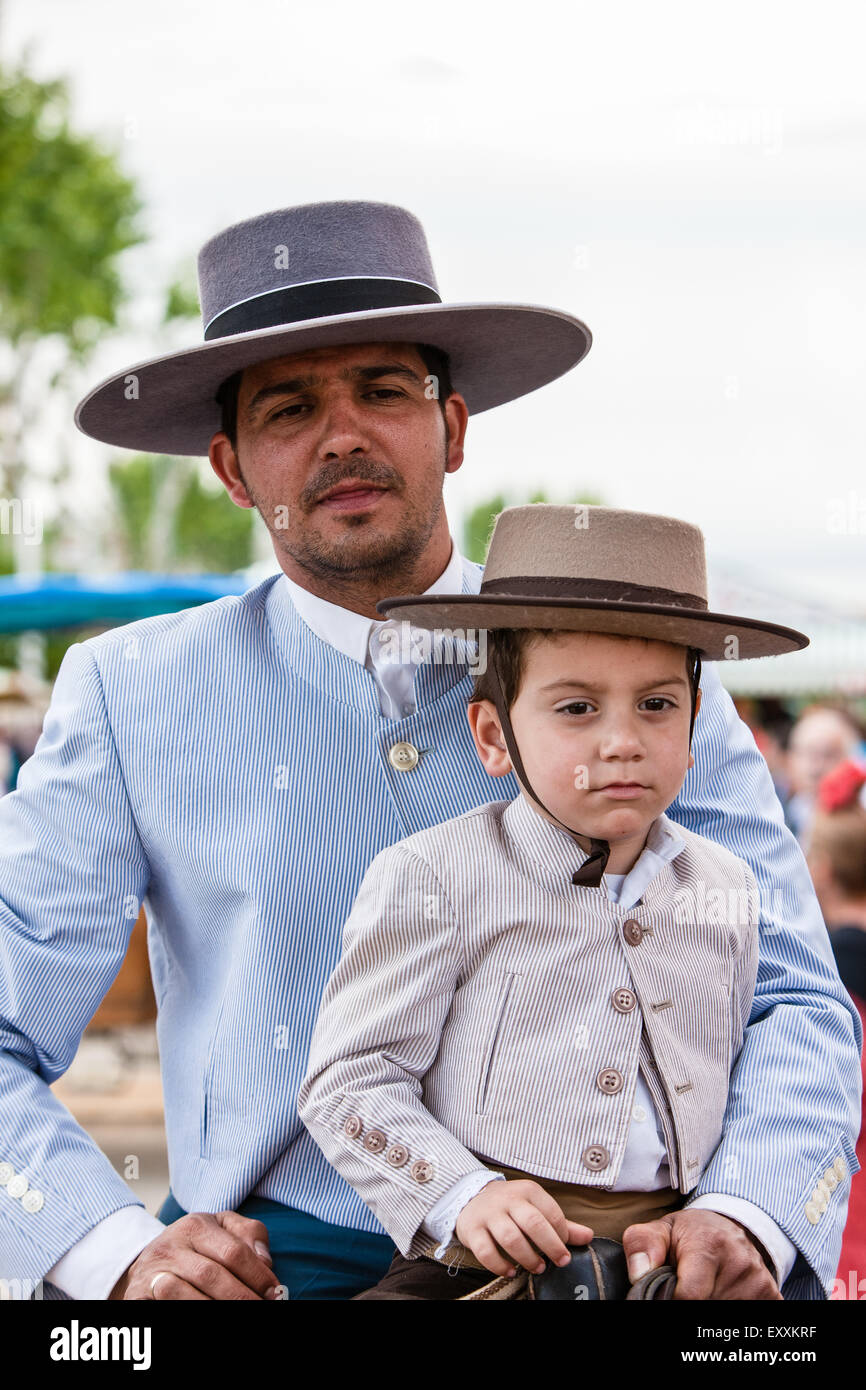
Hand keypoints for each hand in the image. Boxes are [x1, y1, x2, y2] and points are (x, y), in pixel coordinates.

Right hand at [108, 1211, 283, 1299]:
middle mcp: (171, 1245)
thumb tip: (265, 1261)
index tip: (274, 1292)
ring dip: (214, 1307)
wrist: (148, 1261)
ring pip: (183, 1294)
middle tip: (261, 1308)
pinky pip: (164, 1306)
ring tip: (239, 1315)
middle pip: (210, 1275)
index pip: (233, 1251)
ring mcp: (152, 1271)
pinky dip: (190, 1311)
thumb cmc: (196, 1246)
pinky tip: (207, 1315)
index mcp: (195, 1225)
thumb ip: (248, 1236)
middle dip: (240, 1297)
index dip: (257, 1275)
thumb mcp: (222, 1229)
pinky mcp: (138, 1295)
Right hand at [455, 1179, 593, 1276]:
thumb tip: (589, 1236)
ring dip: (527, 1257)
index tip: (565, 1247)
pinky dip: (499, 1265)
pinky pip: (485, 1251)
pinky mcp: (472, 1229)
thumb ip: (561, 1224)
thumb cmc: (511, 1207)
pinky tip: (510, 1271)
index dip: (562, 1234)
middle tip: (560, 1262)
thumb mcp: (535, 1207)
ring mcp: (488, 1214)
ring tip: (537, 1268)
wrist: (470, 1197)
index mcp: (528, 1190)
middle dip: (551, 1246)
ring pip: (510, 1238)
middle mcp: (508, 1199)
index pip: (552, 1213)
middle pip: (533, 1223)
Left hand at [622, 1209, 782, 1299]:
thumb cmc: (691, 1233)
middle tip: (688, 1284)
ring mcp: (759, 1281)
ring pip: (724, 1314)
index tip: (667, 1292)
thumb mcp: (662, 1229)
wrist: (730, 1226)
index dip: (671, 1299)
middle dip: (692, 1301)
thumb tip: (638, 1273)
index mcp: (709, 1245)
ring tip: (706, 1286)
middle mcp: (740, 1263)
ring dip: (711, 1303)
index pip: (689, 1296)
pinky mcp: (772, 1295)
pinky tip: (725, 1293)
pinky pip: (746, 1317)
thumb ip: (643, 1244)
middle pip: (705, 1307)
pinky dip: (730, 1305)